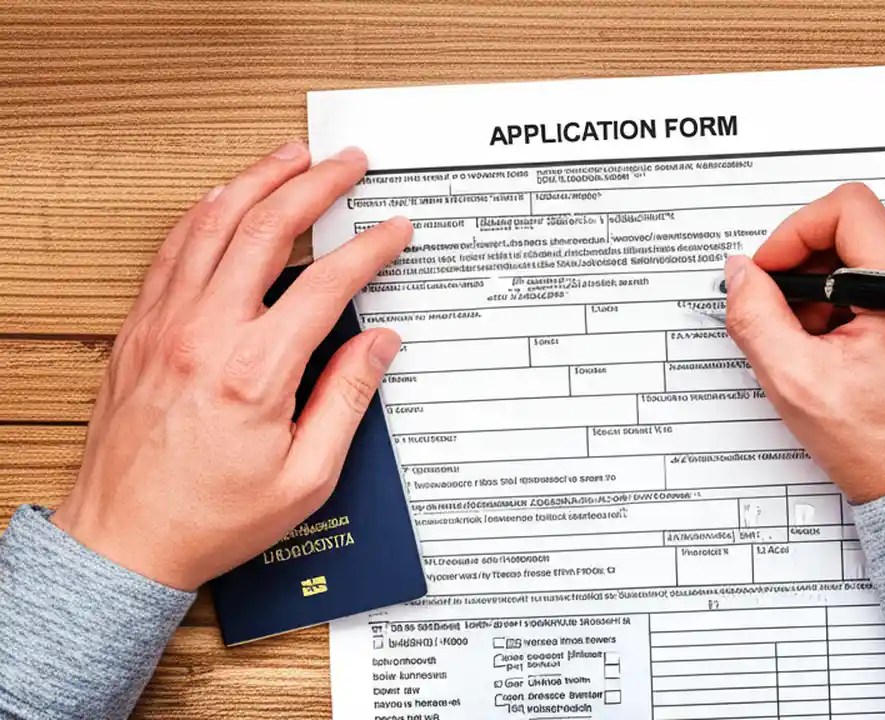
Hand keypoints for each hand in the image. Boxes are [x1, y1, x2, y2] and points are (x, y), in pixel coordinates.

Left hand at [52, 141, 411, 590]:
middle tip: (348, 163)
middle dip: (316, 184)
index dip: (369, 248)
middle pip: (267, 228)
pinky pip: (172, 250)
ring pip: (213, 223)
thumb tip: (381, 345)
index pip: (326, 283)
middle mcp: (204, 334)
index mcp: (254, 372)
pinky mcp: (138, 330)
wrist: (123, 540)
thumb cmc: (211, 517)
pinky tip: (224, 198)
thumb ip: (346, 400)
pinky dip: (204, 213)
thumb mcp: (305, 478)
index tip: (394, 231)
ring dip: (257, 180)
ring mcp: (163, 325)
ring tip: (291, 157)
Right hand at [723, 183, 884, 502]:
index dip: (794, 233)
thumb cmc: (884, 449)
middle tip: (791, 317)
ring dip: (830, 286)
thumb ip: (756, 316)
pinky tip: (843, 342)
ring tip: (820, 339)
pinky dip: (854, 299)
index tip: (771, 271)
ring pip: (870, 251)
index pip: (848, 208)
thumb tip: (742, 274)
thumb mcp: (797, 382)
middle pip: (858, 228)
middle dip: (809, 269)